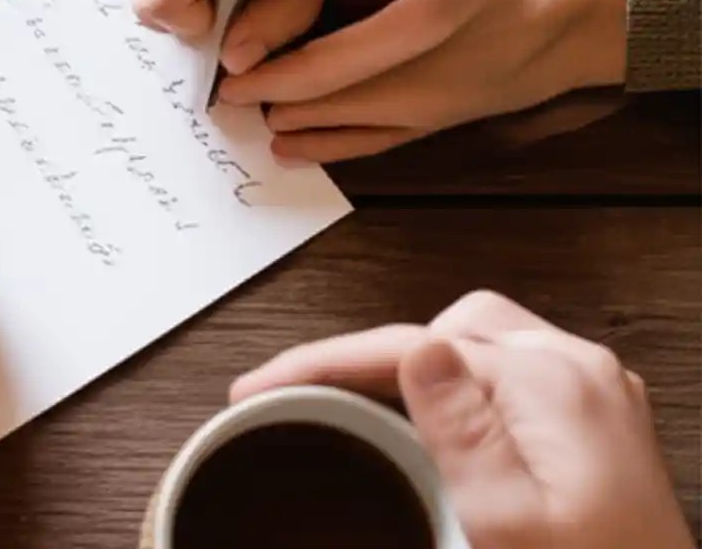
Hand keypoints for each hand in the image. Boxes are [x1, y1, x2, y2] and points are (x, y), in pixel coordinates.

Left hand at [219, 0, 631, 162]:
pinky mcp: (438, 125)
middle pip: (333, 95)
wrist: (575, 6)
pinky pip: (372, 145)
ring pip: (347, 125)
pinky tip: (286, 147)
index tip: (232, 57)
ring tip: (246, 110)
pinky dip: (324, 147)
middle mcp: (434, 69)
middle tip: (222, 91)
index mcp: (431, 11)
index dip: (277, 62)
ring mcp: (436, 105)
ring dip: (290, 119)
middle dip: (270, 93)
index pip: (336, 51)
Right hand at [231, 291, 693, 548]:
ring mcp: (588, 393)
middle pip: (442, 330)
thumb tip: (419, 351)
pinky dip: (453, 389)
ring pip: (472, 345)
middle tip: (304, 396)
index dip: (323, 361)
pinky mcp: (590, 420)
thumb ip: (462, 431)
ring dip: (412, 372)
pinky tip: (431, 428)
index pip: (410, 345)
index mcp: (551, 385)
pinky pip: (503, 374)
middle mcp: (576, 372)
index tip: (260, 386)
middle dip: (371, 359)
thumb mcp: (508, 520)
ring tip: (358, 411)